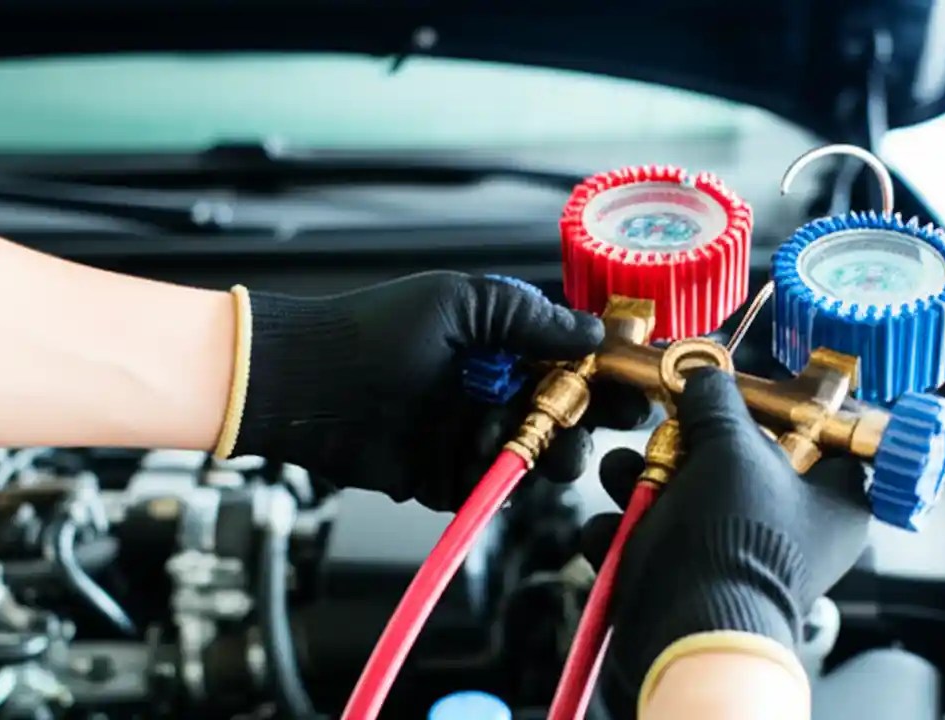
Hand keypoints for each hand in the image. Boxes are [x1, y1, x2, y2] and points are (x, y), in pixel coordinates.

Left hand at [229, 271, 648, 510]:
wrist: (308, 382)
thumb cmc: (374, 330)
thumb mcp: (461, 303)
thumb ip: (528, 317)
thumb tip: (593, 330)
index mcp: (504, 344)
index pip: (576, 359)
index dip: (610, 370)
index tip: (636, 378)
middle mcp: (497, 390)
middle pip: (573, 412)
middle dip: (592, 415)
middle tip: (602, 413)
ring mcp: (477, 436)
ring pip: (543, 455)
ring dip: (552, 448)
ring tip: (538, 436)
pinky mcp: (452, 478)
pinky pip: (499, 488)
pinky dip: (502, 478)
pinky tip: (486, 457)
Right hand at [581, 368, 870, 708]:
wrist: (688, 629)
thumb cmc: (733, 538)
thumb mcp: (730, 447)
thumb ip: (716, 402)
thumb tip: (703, 376)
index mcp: (830, 502)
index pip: (822, 438)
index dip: (784, 408)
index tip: (744, 388)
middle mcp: (787, 530)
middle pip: (735, 461)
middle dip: (684, 445)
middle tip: (666, 431)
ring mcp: (734, 555)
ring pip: (684, 496)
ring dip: (640, 481)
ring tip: (621, 474)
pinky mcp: (688, 581)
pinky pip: (651, 540)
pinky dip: (626, 534)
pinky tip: (616, 532)